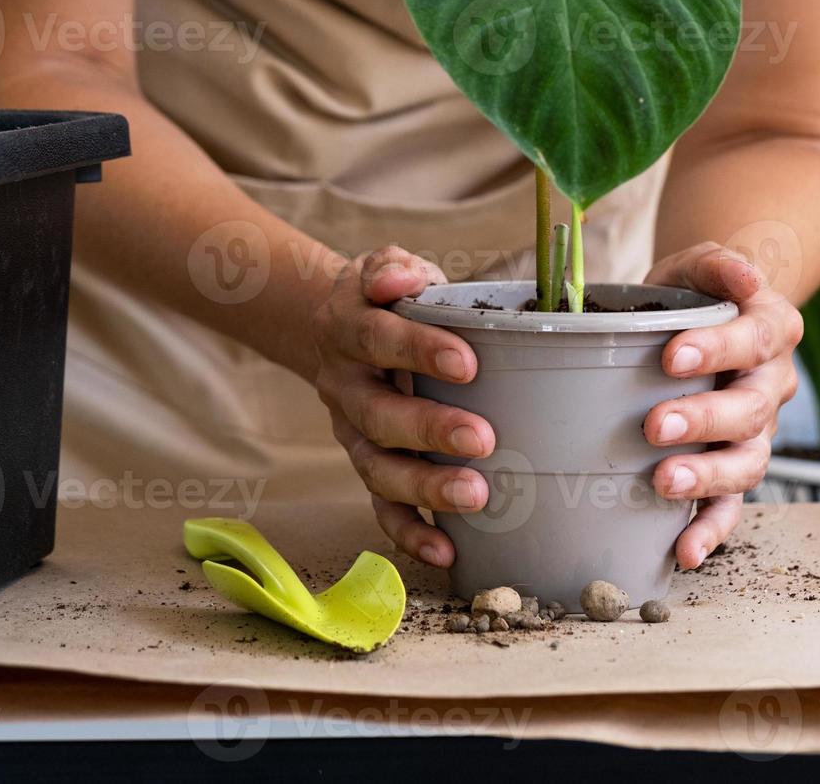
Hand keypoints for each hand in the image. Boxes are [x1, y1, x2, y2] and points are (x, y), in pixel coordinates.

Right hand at [311, 246, 495, 568]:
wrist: (336, 331)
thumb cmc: (385, 300)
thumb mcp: (384, 269)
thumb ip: (394, 269)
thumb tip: (399, 279)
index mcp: (348, 330)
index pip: (379, 338)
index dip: (420, 352)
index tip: (468, 364)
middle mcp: (345, 387)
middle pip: (379, 415)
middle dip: (429, 429)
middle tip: (482, 439)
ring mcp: (352, 433)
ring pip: (378, 469)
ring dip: (425, 487)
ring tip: (476, 496)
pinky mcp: (367, 466)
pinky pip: (381, 507)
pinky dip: (410, 533)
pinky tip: (447, 551)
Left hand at [642, 242, 802, 569]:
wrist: (710, 319)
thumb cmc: (697, 293)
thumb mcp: (701, 264)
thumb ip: (719, 264)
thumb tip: (745, 275)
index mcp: (772, 330)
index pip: (754, 339)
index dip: (717, 350)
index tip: (672, 356)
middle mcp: (772, 384)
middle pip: (750, 409)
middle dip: (703, 419)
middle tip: (654, 425)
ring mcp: (758, 432)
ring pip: (748, 462)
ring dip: (707, 476)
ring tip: (664, 482)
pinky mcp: (736, 468)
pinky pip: (731, 505)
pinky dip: (711, 530)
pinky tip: (684, 552)